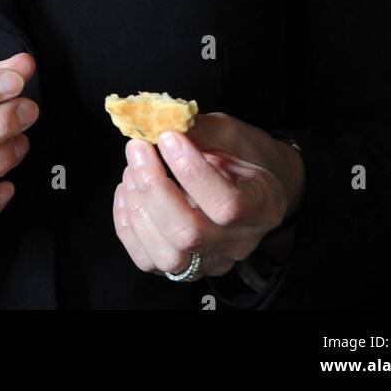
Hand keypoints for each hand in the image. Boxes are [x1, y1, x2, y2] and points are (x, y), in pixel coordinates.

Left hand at [113, 111, 303, 280]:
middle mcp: (239, 242)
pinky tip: (127, 192)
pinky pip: (147, 261)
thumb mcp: (232, 134)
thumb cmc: (245, 156)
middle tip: (138, 148)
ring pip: (167, 255)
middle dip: (154, 188)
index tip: (167, 137)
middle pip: (189, 234)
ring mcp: (212, 261)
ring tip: (132, 170)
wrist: (256, 186)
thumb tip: (157, 121)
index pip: (227, 206)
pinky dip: (127, 227)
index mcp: (263, 206)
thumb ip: (199, 130)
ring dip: (139, 209)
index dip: (191, 172)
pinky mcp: (186, 270)